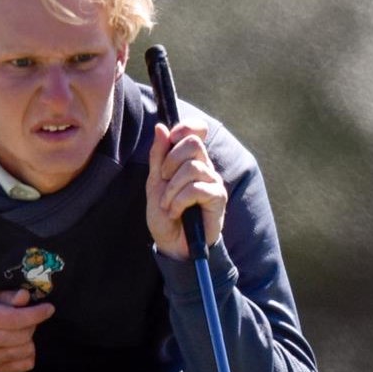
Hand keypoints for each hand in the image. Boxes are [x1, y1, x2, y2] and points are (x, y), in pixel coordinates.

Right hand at [0, 289, 54, 371]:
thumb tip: (25, 297)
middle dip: (32, 324)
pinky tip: (19, 345)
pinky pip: (24, 365)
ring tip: (20, 330)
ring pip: (26, 350)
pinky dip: (27, 354)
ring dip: (29, 339)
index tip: (49, 308)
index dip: (36, 314)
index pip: (15, 319)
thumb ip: (6, 296)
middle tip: (28, 317)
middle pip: (23, 335)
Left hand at [146, 121, 225, 261]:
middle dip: (170, 161)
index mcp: (190, 159)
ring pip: (193, 167)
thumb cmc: (165, 214)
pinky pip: (197, 189)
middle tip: (163, 180)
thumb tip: (161, 127)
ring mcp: (213, 182)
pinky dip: (180, 201)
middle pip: (193, 143)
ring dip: (172, 188)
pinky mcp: (218, 198)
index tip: (170, 139)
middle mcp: (205, 167)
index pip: (196, 130)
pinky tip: (176, 212)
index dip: (184, 127)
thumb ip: (158, 156)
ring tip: (167, 205)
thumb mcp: (155, 182)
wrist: (172, 244)